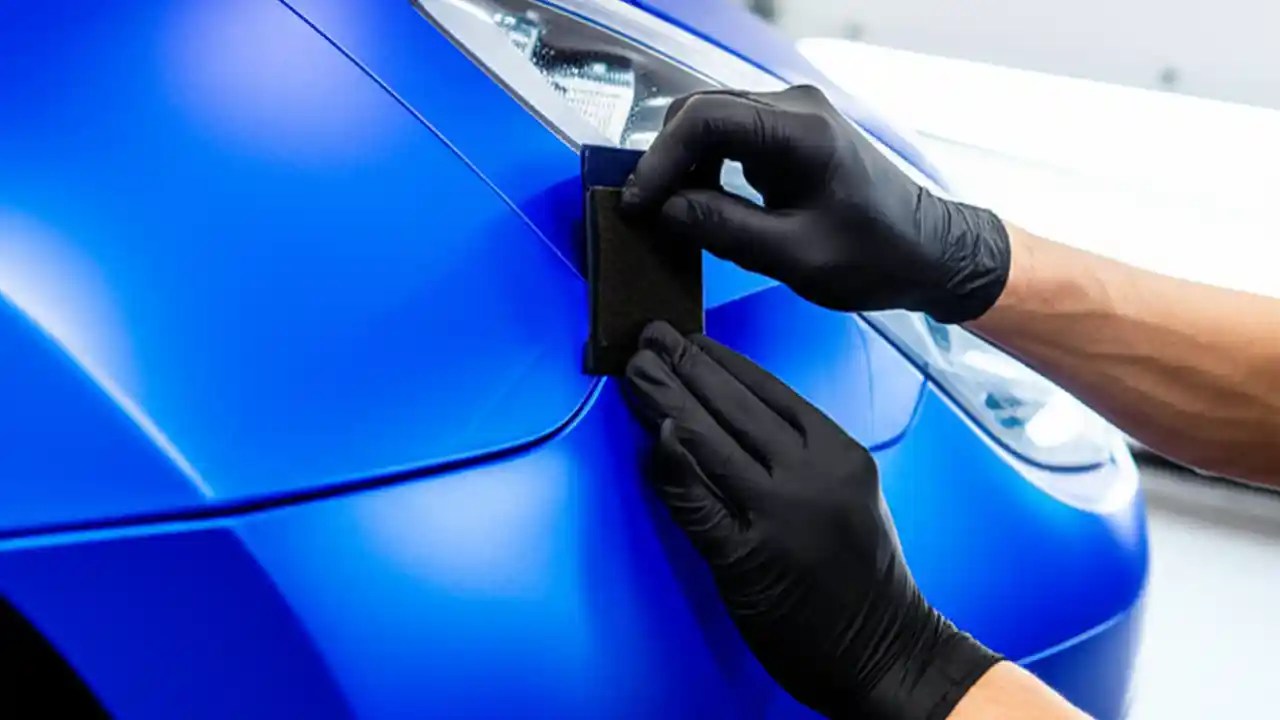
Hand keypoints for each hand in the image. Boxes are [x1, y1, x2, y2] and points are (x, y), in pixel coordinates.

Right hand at [620, 85, 1010, 322]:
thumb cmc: (872, 257)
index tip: (637, 204)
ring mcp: (793, 117)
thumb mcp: (794, 256)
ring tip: (667, 212)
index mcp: (801, 130)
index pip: (706, 119)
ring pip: (712, 122)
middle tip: (644, 211)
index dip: (660, 160)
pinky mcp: (790, 135)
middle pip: (702, 111)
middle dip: (665, 159)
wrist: (929, 251)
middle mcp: (794, 107)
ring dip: (683, 164)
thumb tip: (663, 211)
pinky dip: (704, 166)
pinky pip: (731, 138)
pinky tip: (698, 203)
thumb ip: (724, 229)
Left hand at [625, 322, 999, 718]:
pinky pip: (699, 505)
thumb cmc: (867, 574)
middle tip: (649, 338)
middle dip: (685, 368)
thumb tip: (734, 421)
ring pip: (710, 444)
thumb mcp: (851, 495)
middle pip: (734, 409)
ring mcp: (778, 516)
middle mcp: (812, 476)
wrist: (888, 650)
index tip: (690, 340)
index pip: (770, 392)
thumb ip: (802, 456)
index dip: (722, 362)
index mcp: (840, 454)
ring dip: (665, 401)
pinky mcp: (747, 559)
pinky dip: (673, 468)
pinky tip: (654, 437)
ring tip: (637, 371)